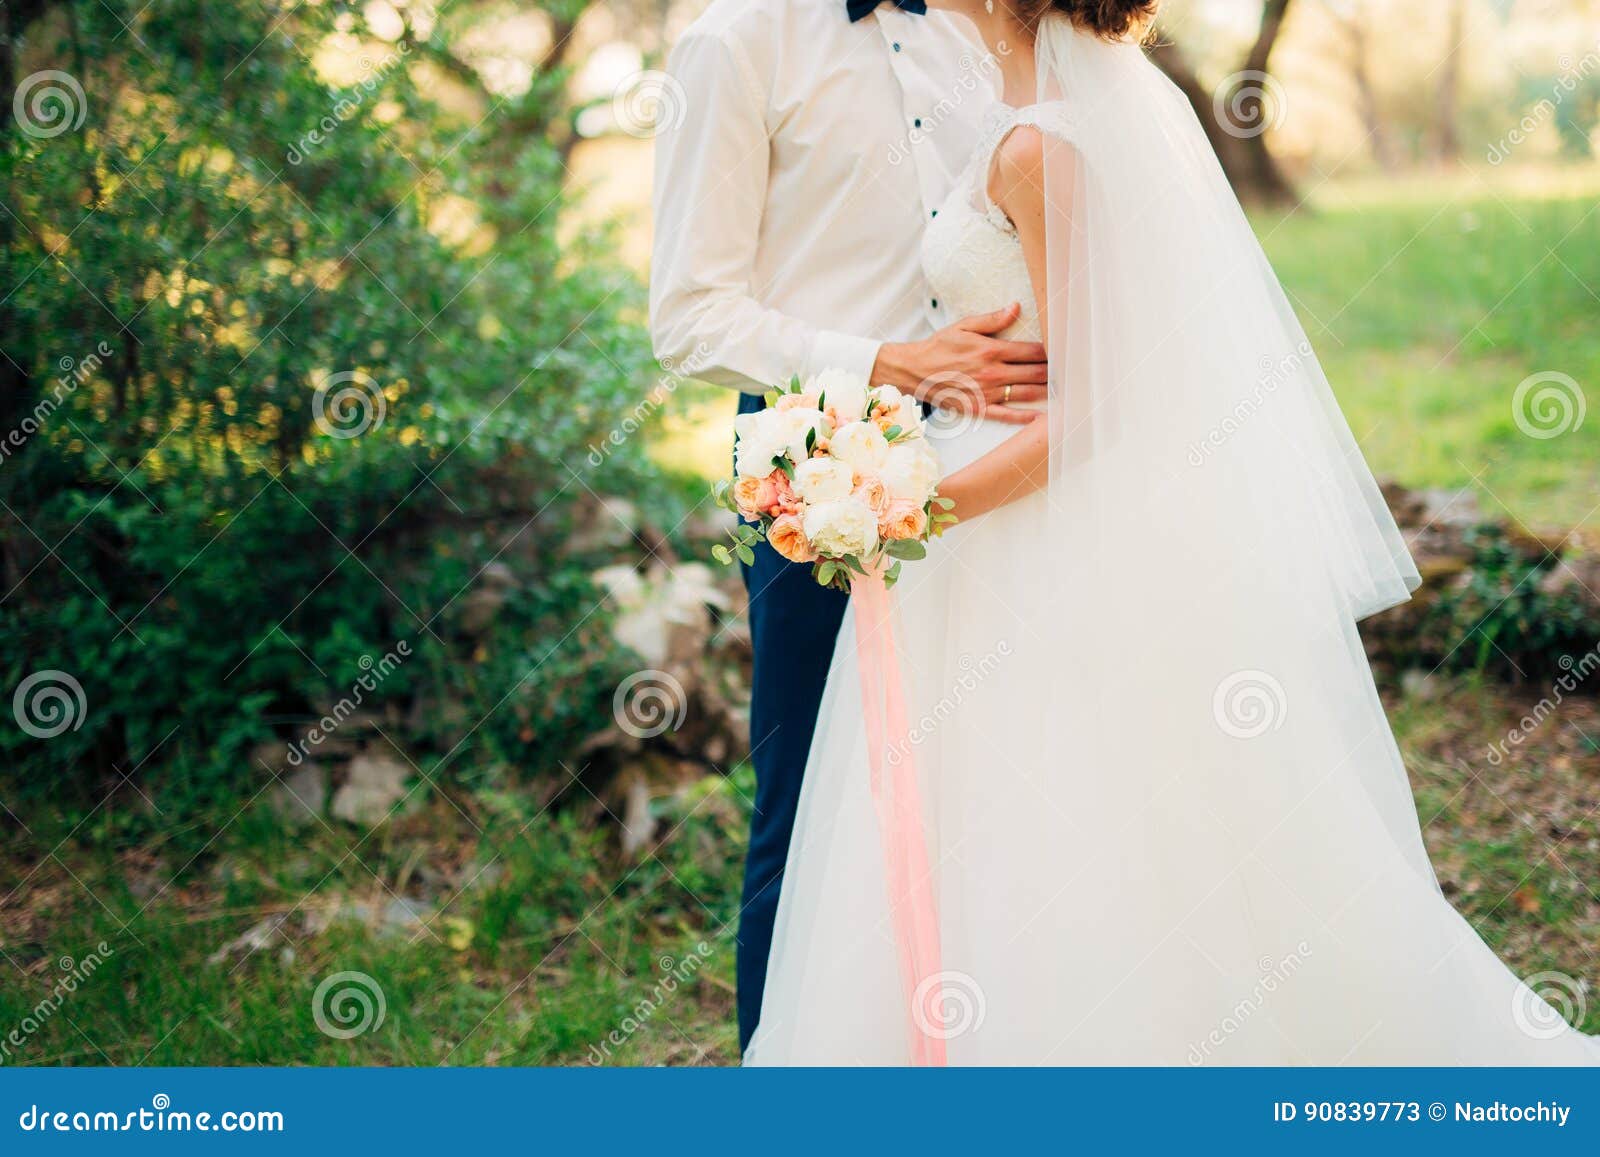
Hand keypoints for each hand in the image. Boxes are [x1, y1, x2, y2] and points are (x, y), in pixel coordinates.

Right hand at [871, 304, 1047, 425]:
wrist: (915, 370)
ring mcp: (987, 393)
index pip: (1032, 350)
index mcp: (992, 350)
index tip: (1063, 350)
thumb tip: (1016, 308)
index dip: (1051, 350)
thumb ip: (993, 319)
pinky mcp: (979, 409)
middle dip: (1054, 370)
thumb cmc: (939, 346)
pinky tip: (1040, 418)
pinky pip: (1007, 415)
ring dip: (1046, 390)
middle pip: (1035, 372)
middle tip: (1069, 370)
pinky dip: (1024, 417)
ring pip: (1026, 392)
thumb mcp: (964, 326)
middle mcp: (993, 373)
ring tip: (1061, 388)